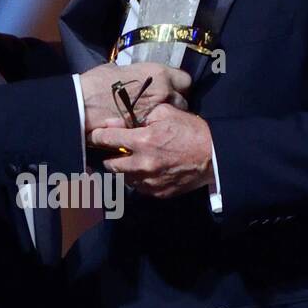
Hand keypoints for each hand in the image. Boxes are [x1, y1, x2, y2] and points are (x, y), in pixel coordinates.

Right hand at [79, 62, 190, 135]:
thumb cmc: (96, 83)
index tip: (171, 89)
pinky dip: (154, 133)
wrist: (83, 104)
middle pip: (182, 103)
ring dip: (166, 121)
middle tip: (162, 108)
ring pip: (173, 120)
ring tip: (154, 122)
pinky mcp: (147, 131)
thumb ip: (134, 74)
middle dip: (174, 106)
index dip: (178, 86)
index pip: (185, 80)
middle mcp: (163, 93)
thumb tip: (135, 75)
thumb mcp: (117, 70)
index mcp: (158, 74)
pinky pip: (158, 132)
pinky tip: (146, 132)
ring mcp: (157, 114)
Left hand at [89, 102, 214, 197]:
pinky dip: (140, 179)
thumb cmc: (190, 131)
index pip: (107, 139)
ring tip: (135, 161)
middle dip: (110, 156)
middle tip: (116, 151)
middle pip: (110, 164)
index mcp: (142, 141)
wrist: (213, 156)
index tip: (93, 136)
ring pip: (124, 178)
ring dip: (125, 169)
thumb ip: (138, 116)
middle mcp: (142, 164)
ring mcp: (149, 181)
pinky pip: (139, 187)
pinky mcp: (157, 193)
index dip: (97, 136)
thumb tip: (115, 122)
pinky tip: (149, 171)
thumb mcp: (165, 114)